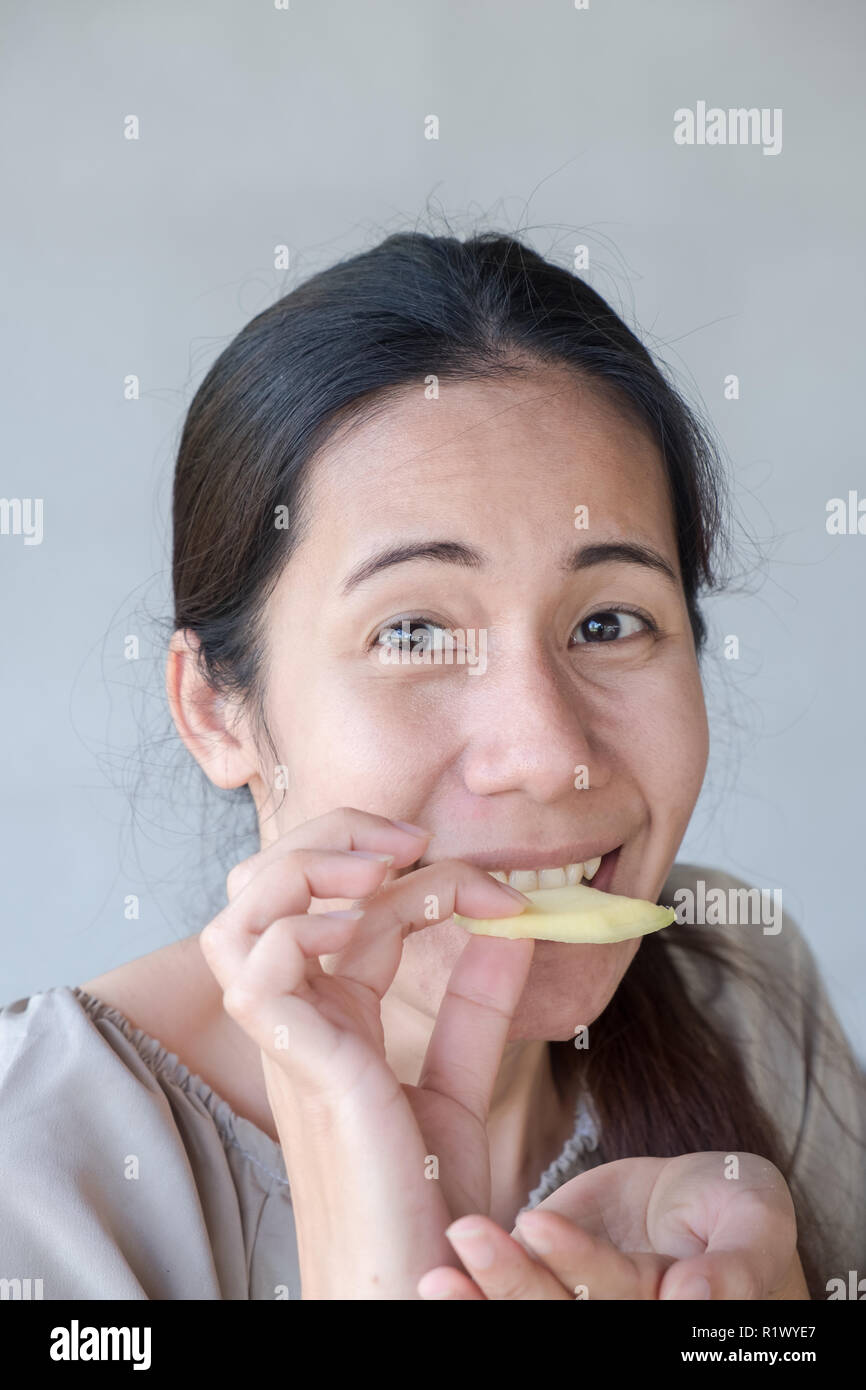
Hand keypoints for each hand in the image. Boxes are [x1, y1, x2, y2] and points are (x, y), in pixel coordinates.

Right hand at [199, 806, 534, 1297]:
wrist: (420, 1285)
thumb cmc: (427, 1206)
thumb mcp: (463, 1088)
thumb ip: (479, 1009)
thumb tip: (511, 925)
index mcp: (330, 1019)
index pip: (336, 906)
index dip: (411, 871)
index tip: (496, 888)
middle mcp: (298, 1020)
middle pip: (265, 887)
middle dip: (332, 836)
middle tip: (411, 841)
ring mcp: (290, 1042)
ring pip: (238, 914)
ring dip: (308, 867)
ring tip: (381, 866)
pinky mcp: (302, 1067)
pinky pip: (257, 967)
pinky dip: (304, 923)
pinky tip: (367, 924)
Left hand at [417, 1151, 810, 1299]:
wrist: (693, 1207)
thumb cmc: (737, 1210)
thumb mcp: (756, 1218)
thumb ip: (738, 1263)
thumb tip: (692, 1300)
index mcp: (677, 1319)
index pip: (623, 1297)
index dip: (580, 1263)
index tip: (535, 1217)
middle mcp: (625, 1326)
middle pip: (566, 1313)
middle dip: (514, 1282)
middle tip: (467, 1232)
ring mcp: (583, 1315)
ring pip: (534, 1313)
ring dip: (484, 1290)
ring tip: (440, 1258)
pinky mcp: (550, 1297)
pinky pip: (510, 1302)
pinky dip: (474, 1297)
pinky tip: (438, 1277)